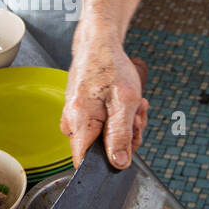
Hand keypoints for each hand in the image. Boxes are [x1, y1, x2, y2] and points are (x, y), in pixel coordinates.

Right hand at [61, 25, 148, 168]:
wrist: (98, 45)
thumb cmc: (110, 67)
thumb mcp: (125, 101)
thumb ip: (121, 135)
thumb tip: (119, 163)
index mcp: (79, 122)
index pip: (85, 163)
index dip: (107, 163)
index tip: (126, 146)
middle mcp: (71, 123)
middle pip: (100, 152)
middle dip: (126, 138)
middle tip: (136, 116)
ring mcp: (74, 119)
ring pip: (105, 140)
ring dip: (125, 127)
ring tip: (133, 104)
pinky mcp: (80, 115)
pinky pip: (102, 128)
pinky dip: (118, 119)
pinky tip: (124, 105)